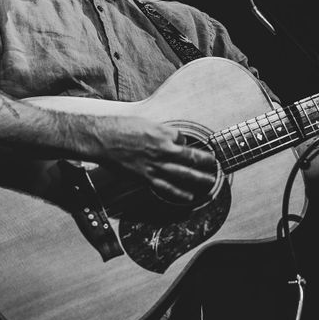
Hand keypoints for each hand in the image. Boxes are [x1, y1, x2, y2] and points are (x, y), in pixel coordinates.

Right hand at [99, 116, 217, 203]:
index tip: (184, 144)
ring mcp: (155, 165)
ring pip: (183, 174)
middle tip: (216, 164)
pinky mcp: (146, 177)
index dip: (183, 142)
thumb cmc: (120, 127)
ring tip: (210, 182)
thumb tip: (168, 137)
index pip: (182, 139)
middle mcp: (163, 150)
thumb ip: (159, 131)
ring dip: (199, 179)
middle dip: (205, 161)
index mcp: (163, 133)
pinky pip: (166, 188)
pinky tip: (189, 197)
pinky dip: (179, 193)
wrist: (103, 139)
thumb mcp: (144, 122)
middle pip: (190, 157)